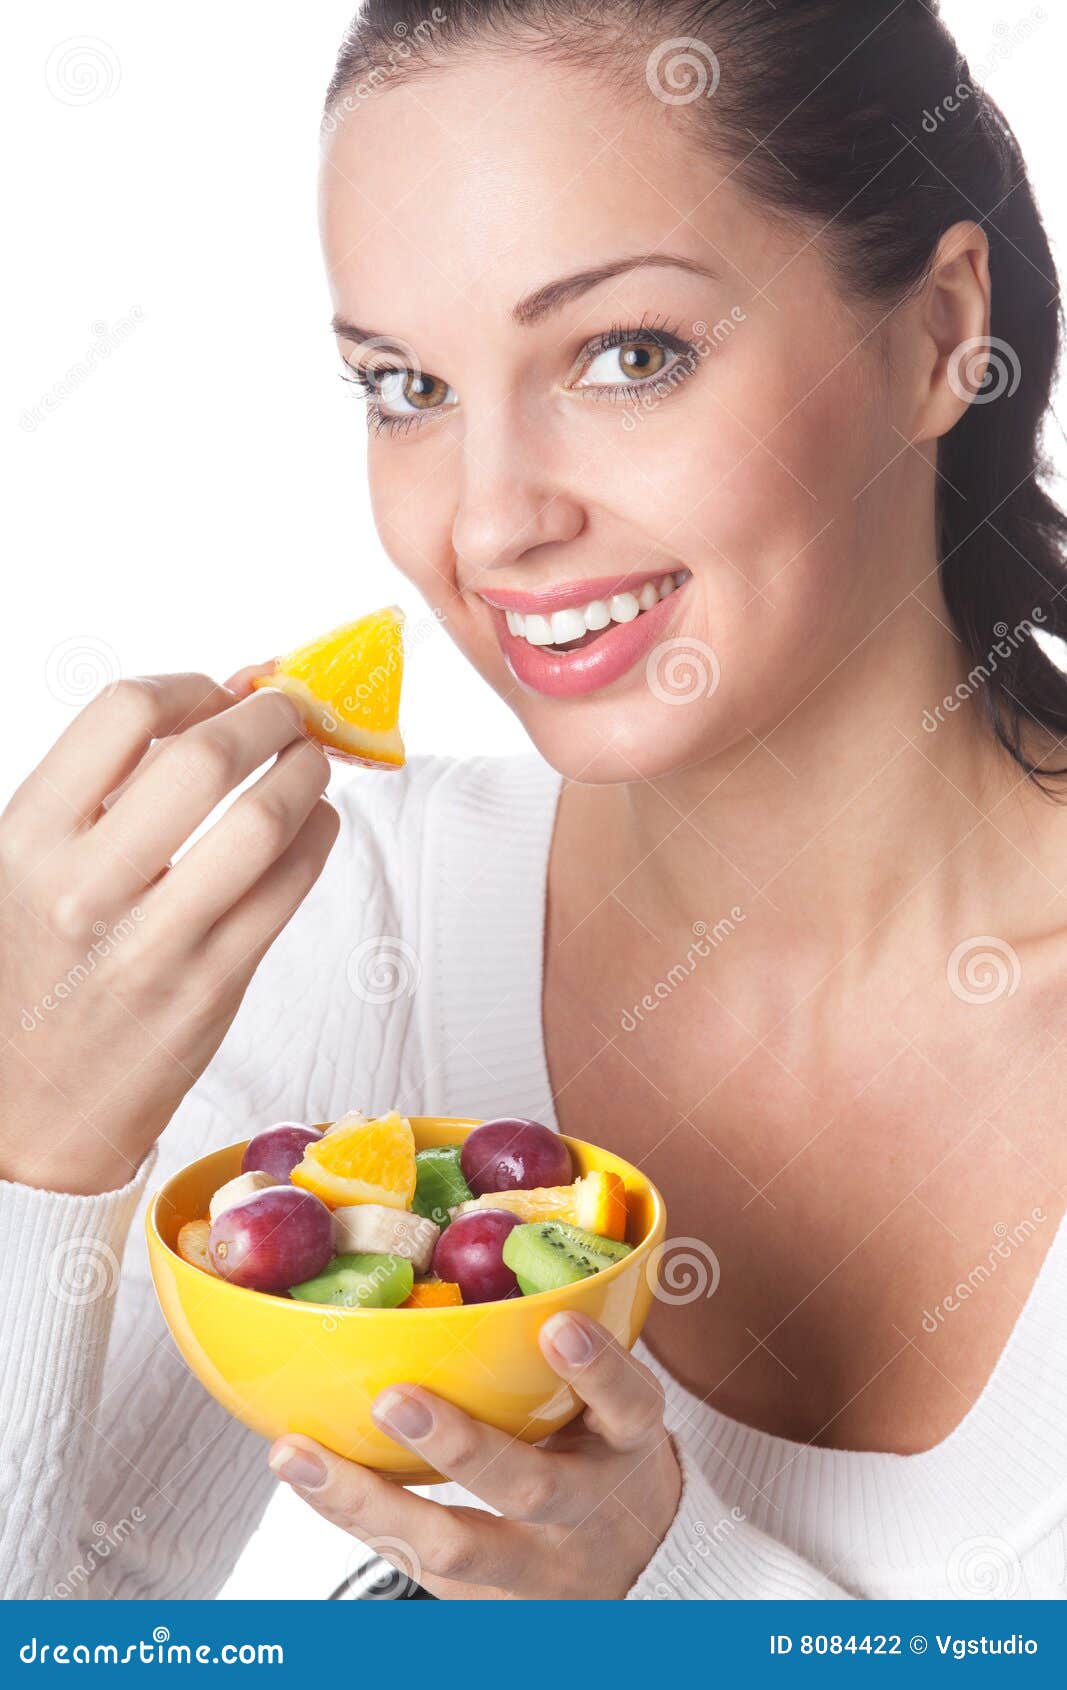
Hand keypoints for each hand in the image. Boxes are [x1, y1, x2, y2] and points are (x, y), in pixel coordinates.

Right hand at [0, 672, 337, 1193]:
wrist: (23, 1114)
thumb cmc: (31, 974)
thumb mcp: (25, 869)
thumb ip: (103, 792)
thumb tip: (219, 700)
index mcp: (25, 840)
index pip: (123, 713)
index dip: (189, 686)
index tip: (218, 691)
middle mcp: (84, 888)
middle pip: (207, 757)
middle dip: (270, 716)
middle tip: (291, 711)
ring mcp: (152, 944)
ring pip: (264, 821)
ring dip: (307, 772)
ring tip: (313, 761)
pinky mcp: (210, 990)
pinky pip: (288, 890)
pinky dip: (318, 838)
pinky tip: (316, 825)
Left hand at [268, 1312, 681, 1599]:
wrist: (617, 1565)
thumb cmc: (593, 1446)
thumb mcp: (609, 1403)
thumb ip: (561, 1337)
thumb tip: (480, 1215)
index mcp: (626, 1443)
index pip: (629, 1405)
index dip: (599, 1370)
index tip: (559, 1324)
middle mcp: (585, 1508)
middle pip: (533, 1487)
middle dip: (464, 1445)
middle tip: (395, 1398)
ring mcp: (532, 1565)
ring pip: (454, 1546)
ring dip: (370, 1498)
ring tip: (300, 1454)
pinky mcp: (478, 1599)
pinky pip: (407, 1560)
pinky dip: (348, 1510)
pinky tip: (299, 1466)